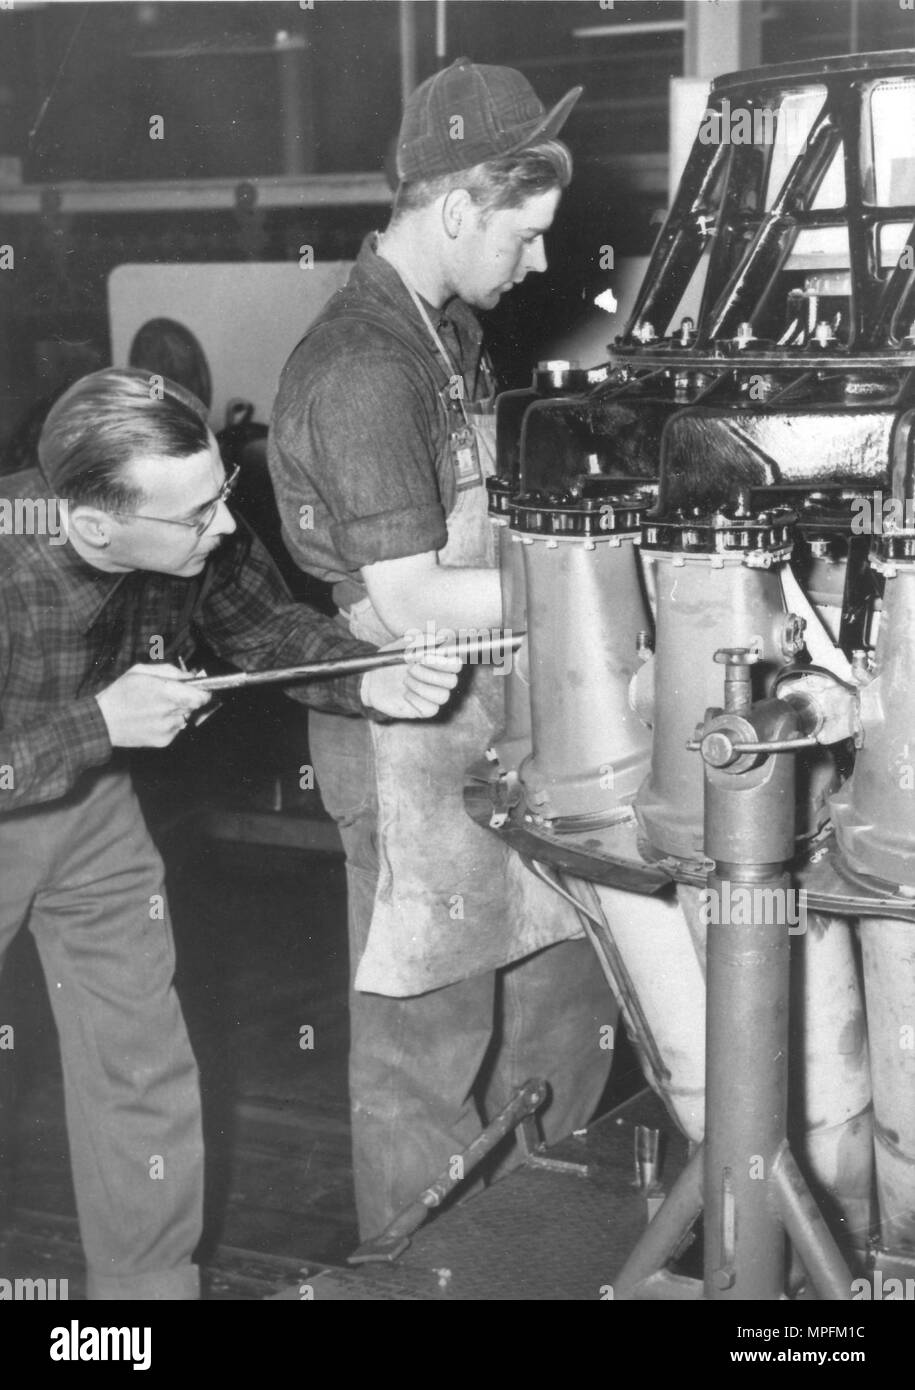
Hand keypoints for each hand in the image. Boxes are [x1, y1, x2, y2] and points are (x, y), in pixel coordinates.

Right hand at [94, 663, 212, 747]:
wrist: (103, 722)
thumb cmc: (120, 693)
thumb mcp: (141, 671)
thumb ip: (170, 671)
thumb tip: (191, 675)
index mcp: (167, 692)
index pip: (202, 696)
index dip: (203, 691)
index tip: (199, 688)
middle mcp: (170, 712)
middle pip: (194, 705)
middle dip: (187, 699)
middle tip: (170, 696)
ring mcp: (169, 728)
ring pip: (185, 717)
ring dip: (177, 711)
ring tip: (155, 708)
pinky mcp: (164, 741)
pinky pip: (176, 728)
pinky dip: (168, 723)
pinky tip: (151, 719)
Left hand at [361, 648, 460, 719]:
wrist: (373, 678)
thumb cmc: (391, 659)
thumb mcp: (403, 644)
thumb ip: (421, 640)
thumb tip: (441, 638)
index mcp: (440, 663)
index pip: (456, 664)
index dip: (443, 662)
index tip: (423, 657)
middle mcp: (441, 680)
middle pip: (452, 681)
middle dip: (429, 674)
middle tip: (410, 668)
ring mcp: (433, 696)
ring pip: (442, 696)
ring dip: (421, 687)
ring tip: (405, 680)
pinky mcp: (424, 709)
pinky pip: (431, 709)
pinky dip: (417, 700)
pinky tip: (405, 694)